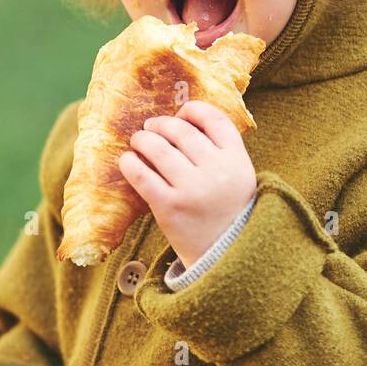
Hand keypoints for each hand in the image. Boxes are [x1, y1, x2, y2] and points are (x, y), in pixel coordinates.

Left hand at [119, 100, 256, 269]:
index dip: (193, 110)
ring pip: (158, 148)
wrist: (225, 255)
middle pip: (182, 131)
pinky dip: (130, 163)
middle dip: (161, 124)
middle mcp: (217, 171)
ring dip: (143, 139)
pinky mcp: (169, 207)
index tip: (181, 113)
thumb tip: (183, 119)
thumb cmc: (227, 209)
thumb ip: (220, 149)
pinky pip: (142, 175)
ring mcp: (192, 189)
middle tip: (151, 127)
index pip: (214, 119)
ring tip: (139, 141)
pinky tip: (127, 160)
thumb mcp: (238, 175)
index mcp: (237, 159)